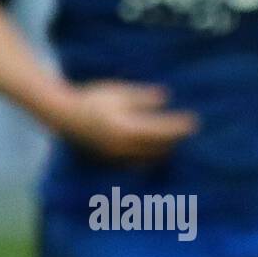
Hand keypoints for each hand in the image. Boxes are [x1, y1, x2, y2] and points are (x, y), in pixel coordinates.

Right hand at [51, 80, 198, 162]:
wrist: (63, 115)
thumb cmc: (92, 98)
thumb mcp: (118, 92)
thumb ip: (143, 97)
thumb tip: (167, 97)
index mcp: (126, 128)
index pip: (161, 130)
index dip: (179, 126)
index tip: (195, 121)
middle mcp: (124, 146)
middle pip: (160, 148)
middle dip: (175, 140)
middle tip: (189, 130)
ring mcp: (119, 156)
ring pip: (151, 159)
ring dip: (165, 151)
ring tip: (176, 141)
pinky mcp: (114, 161)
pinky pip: (139, 163)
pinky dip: (152, 157)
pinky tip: (159, 151)